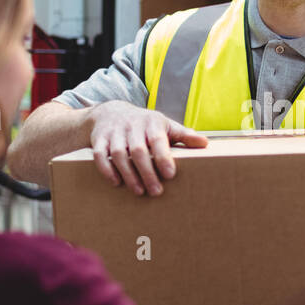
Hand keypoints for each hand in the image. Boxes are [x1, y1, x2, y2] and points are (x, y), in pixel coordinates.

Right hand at [82, 100, 207, 195]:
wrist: (110, 112)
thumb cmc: (144, 124)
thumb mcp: (164, 125)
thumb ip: (183, 135)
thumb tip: (205, 143)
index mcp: (152, 123)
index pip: (158, 140)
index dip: (163, 157)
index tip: (170, 175)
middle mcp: (132, 126)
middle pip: (139, 151)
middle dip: (147, 173)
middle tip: (156, 192)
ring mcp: (114, 132)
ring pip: (119, 155)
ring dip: (129, 175)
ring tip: (139, 192)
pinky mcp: (99, 139)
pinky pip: (100, 155)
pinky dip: (107, 170)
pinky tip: (116, 183)